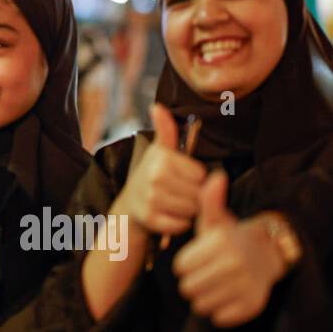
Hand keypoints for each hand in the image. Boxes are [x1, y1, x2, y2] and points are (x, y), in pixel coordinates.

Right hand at [111, 103, 205, 236]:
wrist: (131, 202)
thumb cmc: (153, 174)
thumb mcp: (161, 150)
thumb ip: (166, 131)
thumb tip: (157, 106)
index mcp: (162, 159)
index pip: (201, 175)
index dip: (197, 178)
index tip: (185, 177)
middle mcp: (154, 177)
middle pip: (198, 193)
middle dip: (195, 195)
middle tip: (182, 192)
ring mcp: (151, 199)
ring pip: (192, 210)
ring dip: (189, 210)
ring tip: (178, 203)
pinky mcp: (150, 219)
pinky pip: (181, 224)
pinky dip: (181, 223)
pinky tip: (172, 215)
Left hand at [172, 172, 285, 327]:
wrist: (268, 253)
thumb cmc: (231, 237)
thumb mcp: (217, 219)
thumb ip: (209, 200)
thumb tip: (216, 176)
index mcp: (221, 243)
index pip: (180, 267)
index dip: (184, 264)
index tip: (195, 260)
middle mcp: (234, 264)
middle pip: (188, 288)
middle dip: (192, 282)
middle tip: (203, 275)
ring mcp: (245, 286)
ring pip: (201, 305)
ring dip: (204, 298)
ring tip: (214, 285)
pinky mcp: (252, 305)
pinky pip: (220, 318)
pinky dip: (220, 310)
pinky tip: (227, 296)